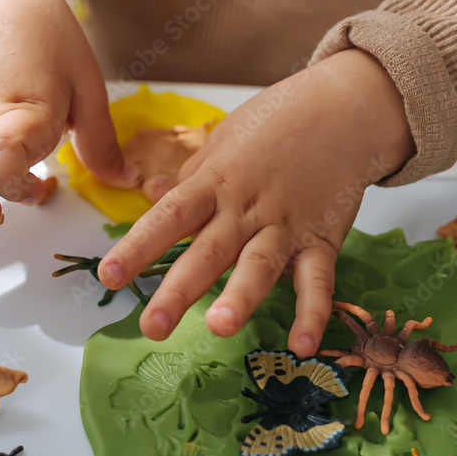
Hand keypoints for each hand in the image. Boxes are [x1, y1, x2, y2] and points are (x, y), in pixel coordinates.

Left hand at [98, 49, 414, 355]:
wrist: (346, 108)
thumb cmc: (279, 121)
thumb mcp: (224, 140)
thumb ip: (191, 176)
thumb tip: (150, 193)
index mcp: (215, 181)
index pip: (170, 217)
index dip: (138, 246)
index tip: (109, 276)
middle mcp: (247, 207)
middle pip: (208, 250)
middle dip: (180, 290)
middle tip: (153, 326)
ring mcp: (286, 224)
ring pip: (259, 264)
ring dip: (241, 296)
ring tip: (220, 326)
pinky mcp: (323, 239)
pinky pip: (318, 280)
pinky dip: (314, 313)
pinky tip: (303, 347)